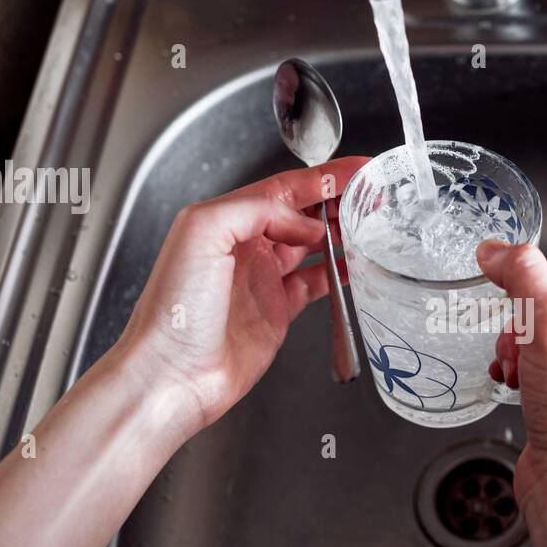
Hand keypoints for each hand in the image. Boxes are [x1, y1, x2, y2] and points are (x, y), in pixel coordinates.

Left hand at [114, 157, 368, 433]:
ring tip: (371, 225)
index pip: (285, 189)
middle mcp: (245, 247)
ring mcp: (262, 280)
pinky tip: (352, 267)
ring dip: (341, 233)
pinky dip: (336, 274)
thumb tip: (303, 223)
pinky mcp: (276, 313)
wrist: (173, 376)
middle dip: (339, 201)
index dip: (324, 178)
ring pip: (312, 246)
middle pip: (303, 214)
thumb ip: (255, 210)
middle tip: (373, 196)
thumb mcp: (202, 233)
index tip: (358, 171)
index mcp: (226, 221)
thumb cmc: (174, 312)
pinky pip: (314, 284)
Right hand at [474, 240, 546, 523]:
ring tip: (516, 374)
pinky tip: (510, 388)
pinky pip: (534, 377)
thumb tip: (498, 250)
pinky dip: (516, 378)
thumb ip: (526, 280)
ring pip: (538, 349)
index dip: (534, 305)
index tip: (517, 319)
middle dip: (522, 335)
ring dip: (516, 356)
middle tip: (520, 354)